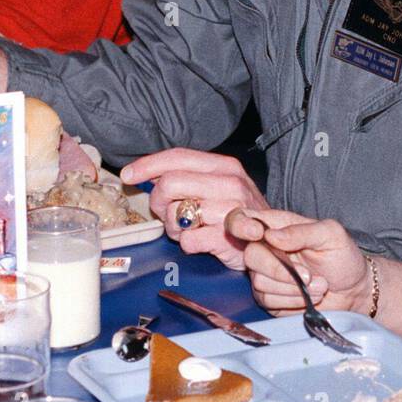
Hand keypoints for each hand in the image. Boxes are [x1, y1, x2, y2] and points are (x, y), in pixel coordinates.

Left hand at [121, 149, 270, 270]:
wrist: (273, 244)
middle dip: (159, 201)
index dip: (148, 164)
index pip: (179, 156)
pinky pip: (187, 240)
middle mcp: (230, 184)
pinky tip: (201, 242)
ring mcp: (230, 210)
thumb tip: (149, 174)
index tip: (128, 175)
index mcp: (225, 167)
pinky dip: (188, 245)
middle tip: (167, 213)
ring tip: (190, 230)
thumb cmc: (239, 216)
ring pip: (175, 214)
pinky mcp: (228, 238)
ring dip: (174, 228)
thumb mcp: (219, 187)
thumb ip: (190, 177)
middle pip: (170, 183)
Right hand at [224, 207, 370, 316]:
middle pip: (250, 255)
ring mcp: (266, 274)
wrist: (353, 291)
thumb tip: (271, 235)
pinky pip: (267, 300)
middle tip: (308, 274)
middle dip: (280, 269)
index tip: (258, 234)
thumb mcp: (331, 235)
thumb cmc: (343, 257)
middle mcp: (268, 249)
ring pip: (259, 282)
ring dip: (293, 288)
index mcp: (279, 226)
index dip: (241, 225)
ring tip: (317, 284)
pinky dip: (291, 300)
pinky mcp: (269, 297)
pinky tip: (308, 296)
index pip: (243, 219)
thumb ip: (302, 231)